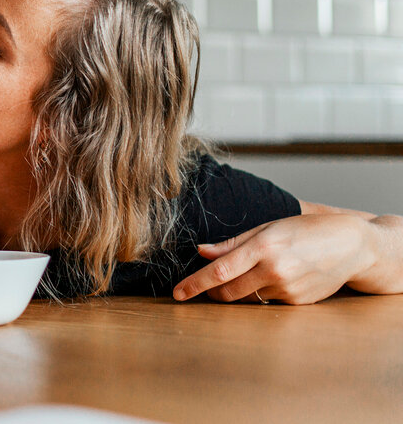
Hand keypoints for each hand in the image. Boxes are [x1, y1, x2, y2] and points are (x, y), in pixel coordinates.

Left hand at [172, 213, 375, 304]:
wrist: (352, 246)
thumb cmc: (306, 231)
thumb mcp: (268, 228)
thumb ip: (233, 243)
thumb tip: (202, 252)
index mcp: (263, 247)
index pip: (219, 272)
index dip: (195, 284)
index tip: (178, 293)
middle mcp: (274, 270)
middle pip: (227, 292)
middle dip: (212, 292)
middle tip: (206, 285)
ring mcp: (287, 289)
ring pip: (246, 299)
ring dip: (237, 292)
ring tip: (250, 274)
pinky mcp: (297, 303)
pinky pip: (266, 303)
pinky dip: (261, 294)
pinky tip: (276, 278)